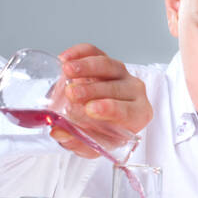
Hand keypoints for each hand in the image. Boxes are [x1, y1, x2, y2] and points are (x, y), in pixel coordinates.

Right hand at [52, 43, 152, 157]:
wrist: (97, 119)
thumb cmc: (101, 133)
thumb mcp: (90, 145)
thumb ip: (76, 141)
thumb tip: (59, 132)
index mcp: (138, 115)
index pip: (128, 110)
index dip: (110, 109)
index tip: (90, 109)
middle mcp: (134, 92)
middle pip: (115, 87)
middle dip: (92, 89)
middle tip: (72, 94)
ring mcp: (121, 74)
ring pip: (107, 65)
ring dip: (86, 67)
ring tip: (67, 71)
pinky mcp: (105, 62)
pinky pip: (96, 52)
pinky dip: (81, 52)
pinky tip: (66, 58)